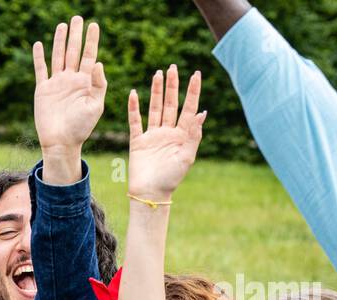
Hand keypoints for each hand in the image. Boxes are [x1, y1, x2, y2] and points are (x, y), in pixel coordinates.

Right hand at [33, 16, 106, 151]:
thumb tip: (98, 63)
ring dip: (60, 41)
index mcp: (85, 82)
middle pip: (74, 52)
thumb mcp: (95, 106)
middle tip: (77, 18)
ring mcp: (57, 84)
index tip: (94, 25)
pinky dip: (39, 57)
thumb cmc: (81, 128)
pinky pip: (41, 70)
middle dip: (76, 35)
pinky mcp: (43, 90)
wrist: (61, 143)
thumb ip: (99, 84)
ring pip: (58, 57)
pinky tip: (40, 44)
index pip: (90, 56)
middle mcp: (71, 80)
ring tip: (62, 25)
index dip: (92, 40)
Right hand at [127, 65, 205, 200]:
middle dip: (172, 86)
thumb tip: (202, 113)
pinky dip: (134, 108)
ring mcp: (153, 136)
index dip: (192, 91)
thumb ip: (194, 135)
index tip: (195, 74)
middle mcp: (168, 132)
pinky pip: (136, 121)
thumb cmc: (171, 179)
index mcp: (182, 135)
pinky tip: (135, 94)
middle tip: (172, 67)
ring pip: (155, 108)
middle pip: (171, 104)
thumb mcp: (187, 158)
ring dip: (156, 92)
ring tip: (157, 74)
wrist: (150, 193)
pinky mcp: (138, 141)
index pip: (188, 108)